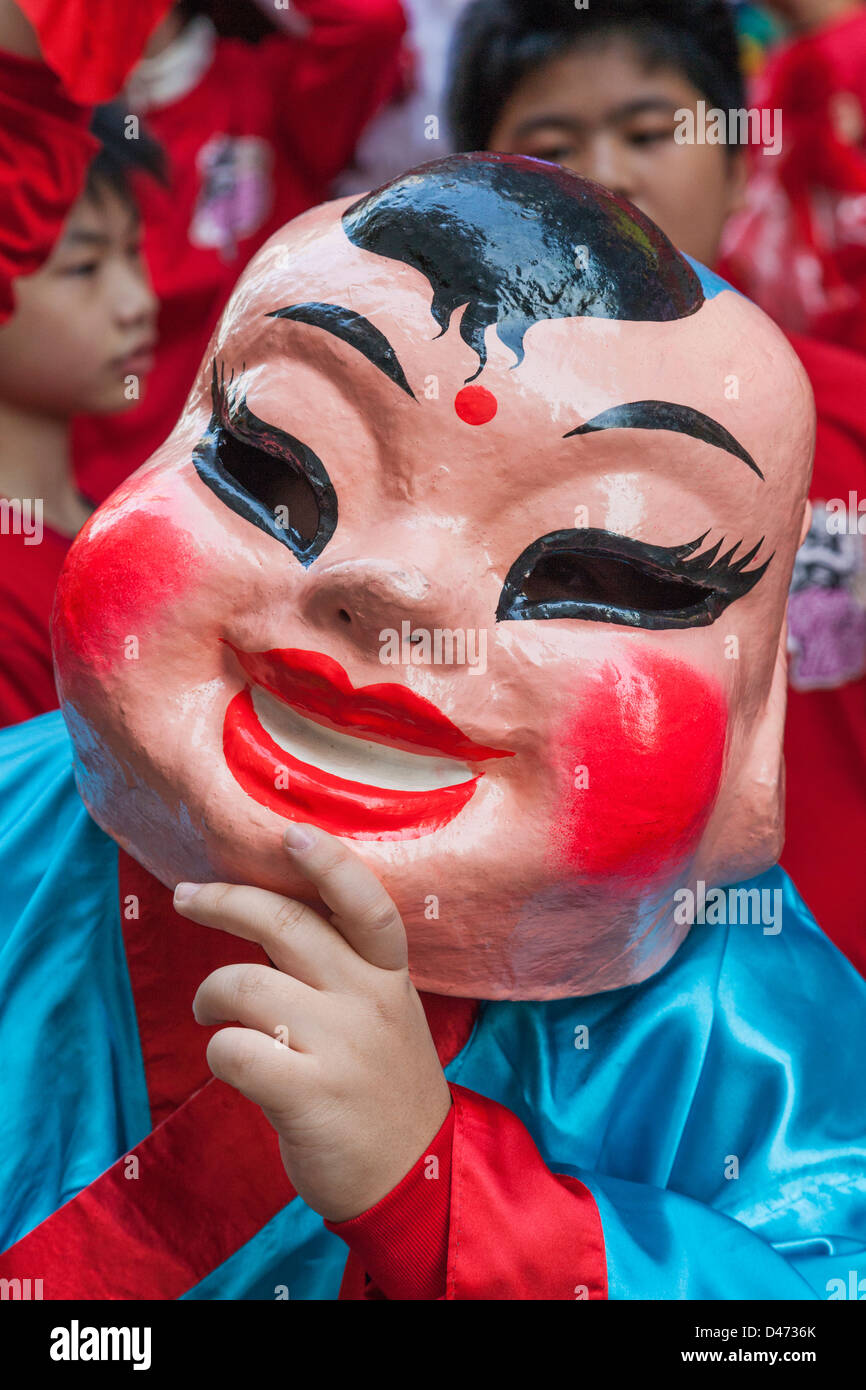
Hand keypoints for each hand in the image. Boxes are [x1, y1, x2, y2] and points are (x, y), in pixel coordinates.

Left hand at [173, 824, 451, 1222]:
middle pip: (285, 925)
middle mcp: (367, 1001)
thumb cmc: (382, 1085)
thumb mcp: (385, 1013)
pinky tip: (230, 1061)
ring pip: (244, 984)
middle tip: (188, 896)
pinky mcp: (307, 1096)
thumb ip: (344, 967)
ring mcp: (339, 1048)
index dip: (327, 863)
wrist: (413, 1178)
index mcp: (388, 977)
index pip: (365, 904)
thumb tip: (272, 914)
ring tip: (207, 1011)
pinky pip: (233, 1049)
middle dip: (224, 900)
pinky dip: (217, 1050)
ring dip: (208, 993)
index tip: (290, 834)